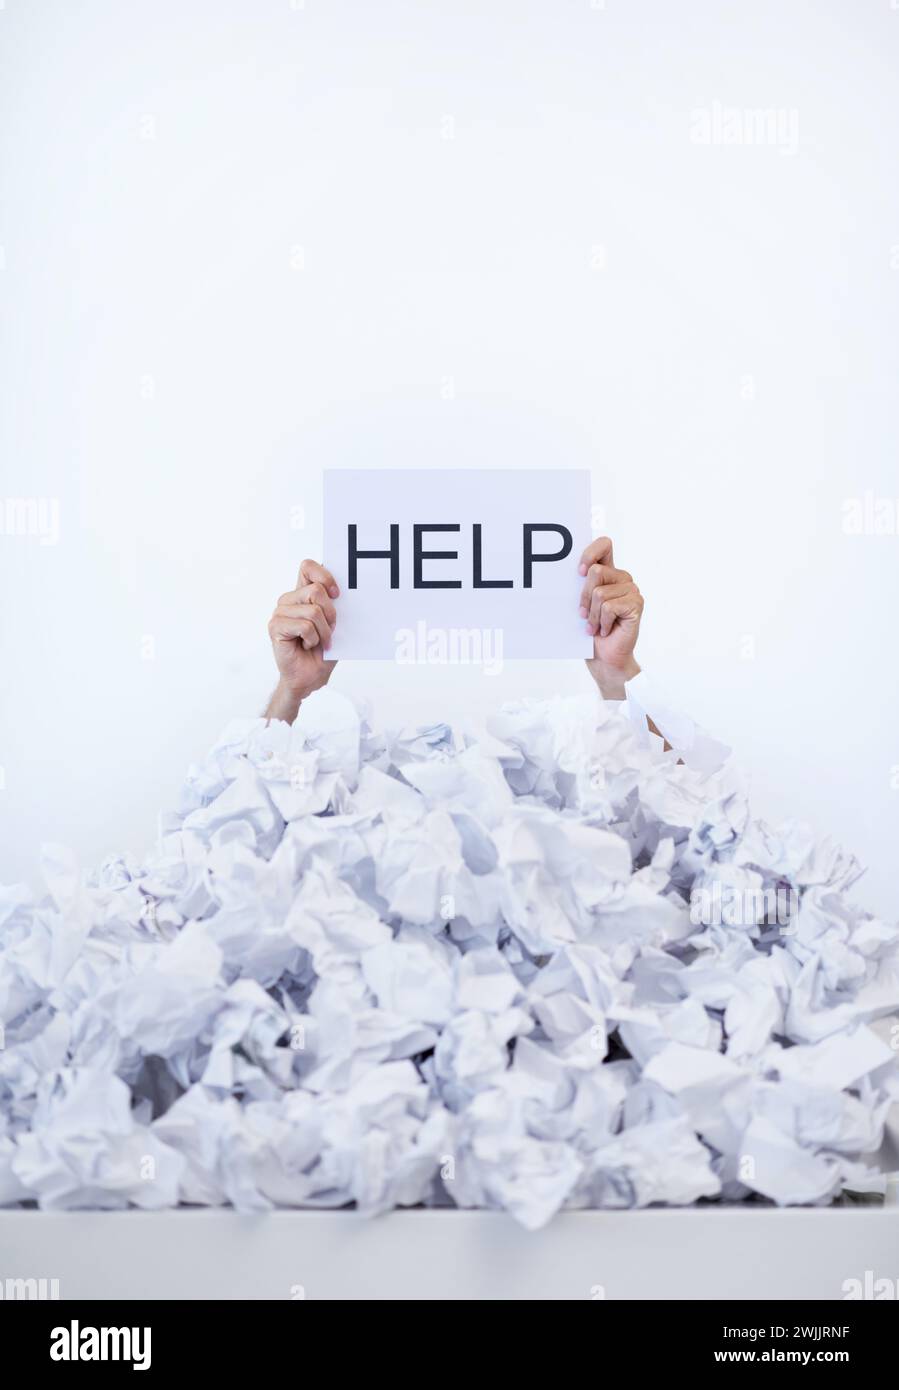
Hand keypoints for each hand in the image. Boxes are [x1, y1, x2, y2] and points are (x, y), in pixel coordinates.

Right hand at [266, 559, 338, 718]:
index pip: (308, 566)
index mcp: (302, 593)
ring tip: (317, 641)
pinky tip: (306, 645)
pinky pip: (305, 626)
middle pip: (316, 590)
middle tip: (328, 631)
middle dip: (331, 614)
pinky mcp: (275, 627)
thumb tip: (343, 590)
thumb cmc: (322, 651)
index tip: (337, 594)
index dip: (325, 576)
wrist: (310, 677)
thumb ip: (334, 604)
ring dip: (323, 631)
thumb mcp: (333, 624)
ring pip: (313, 611)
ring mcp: (280, 612)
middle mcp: (289, 599)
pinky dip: (313, 639)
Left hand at [579, 536, 643, 699]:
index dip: (591, 552)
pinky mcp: (636, 604)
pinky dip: (603, 622)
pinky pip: (609, 606)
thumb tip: (568, 570)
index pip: (605, 544)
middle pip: (596, 572)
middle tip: (585, 615)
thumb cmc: (590, 631)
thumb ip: (580, 584)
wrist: (603, 658)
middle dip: (584, 597)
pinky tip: (607, 630)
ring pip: (600, 593)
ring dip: (593, 615)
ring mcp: (632, 590)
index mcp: (609, 572)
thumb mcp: (581, 603)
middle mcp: (622, 578)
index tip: (580, 571)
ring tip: (596, 626)